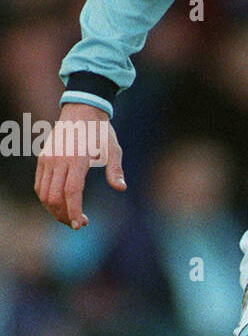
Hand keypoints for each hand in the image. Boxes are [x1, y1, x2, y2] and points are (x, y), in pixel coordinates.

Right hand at [34, 102, 125, 228]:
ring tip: (69, 217)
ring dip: (54, 210)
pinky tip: (60, 205)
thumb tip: (121, 188)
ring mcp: (48, 159)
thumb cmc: (100, 131)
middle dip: (65, 215)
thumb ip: (116, 169)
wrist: (80, 110)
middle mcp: (59, 159)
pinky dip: (47, 199)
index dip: (74, 211)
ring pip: (44, 193)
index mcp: (77, 158)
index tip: (79, 224)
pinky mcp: (43, 159)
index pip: (72, 191)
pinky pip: (39, 185)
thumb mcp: (114, 148)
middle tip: (79, 223)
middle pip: (55, 196)